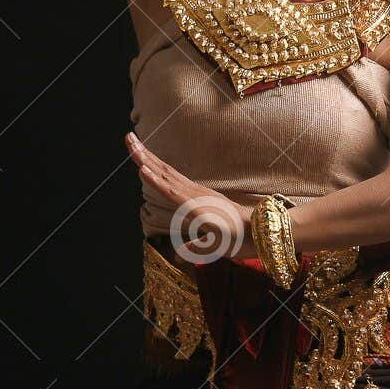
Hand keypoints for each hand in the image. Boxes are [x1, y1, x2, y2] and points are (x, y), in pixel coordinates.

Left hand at [126, 133, 251, 260]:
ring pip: (165, 177)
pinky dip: (156, 181)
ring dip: (145, 161)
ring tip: (131, 145)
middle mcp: (193, 192)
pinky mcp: (196, 207)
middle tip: (128, 136)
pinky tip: (143, 171)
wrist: (261, 237)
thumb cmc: (239, 238)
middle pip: (163, 170)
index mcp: (194, 197)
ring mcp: (194, 198)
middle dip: (144, 154)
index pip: (168, 177)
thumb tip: (180, 252)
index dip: (151, 163)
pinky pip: (172, 193)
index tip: (136, 148)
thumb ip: (194, 246)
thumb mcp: (210, 245)